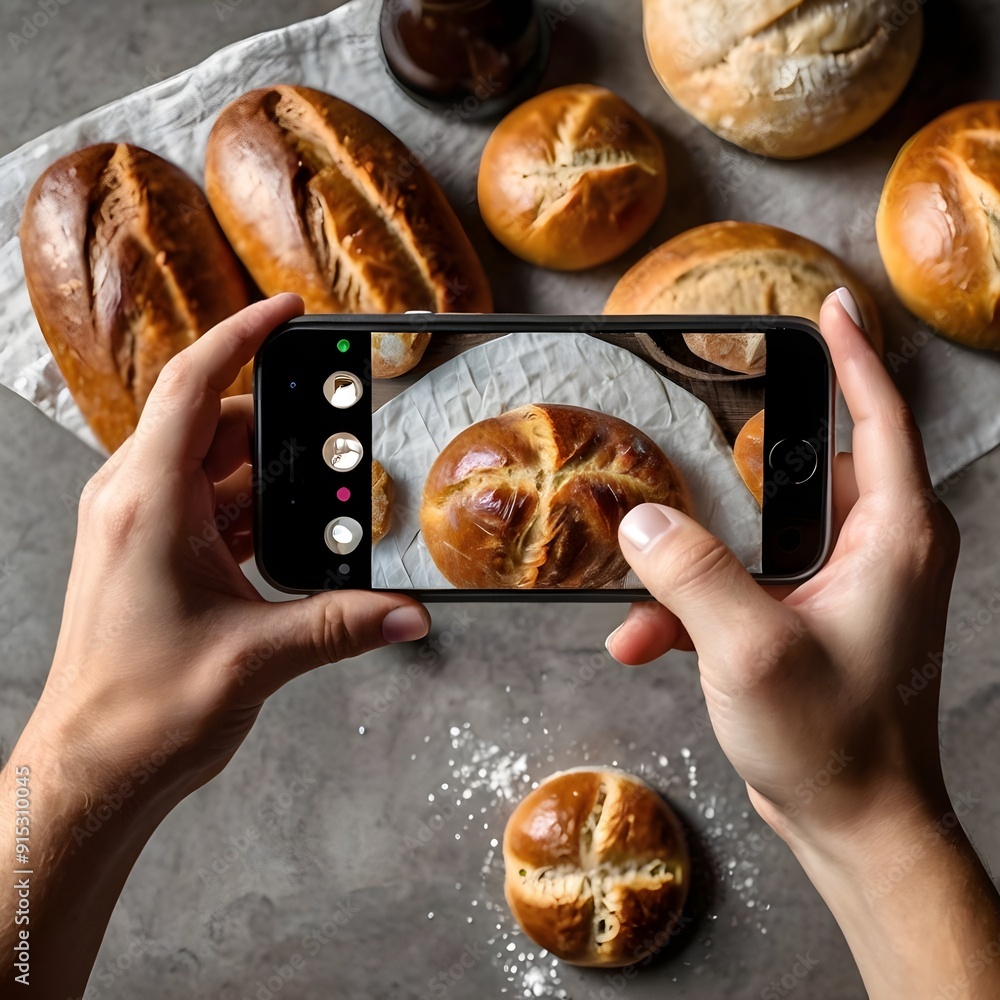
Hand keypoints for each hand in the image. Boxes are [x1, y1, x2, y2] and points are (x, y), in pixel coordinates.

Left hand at [35, 293, 429, 807]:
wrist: (92, 767)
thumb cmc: (140, 711)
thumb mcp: (256, 659)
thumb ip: (342, 625)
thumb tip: (410, 612)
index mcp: (148, 504)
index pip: (194, 387)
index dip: (243, 337)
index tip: (289, 312)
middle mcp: (137, 501)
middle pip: (216, 422)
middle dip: (282, 419)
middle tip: (340, 425)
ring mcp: (143, 525)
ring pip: (216, 464)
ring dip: (271, 469)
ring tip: (328, 486)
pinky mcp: (155, 551)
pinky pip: (212, 502)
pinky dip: (256, 504)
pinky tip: (299, 531)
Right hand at [608, 290, 955, 838]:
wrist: (854, 825)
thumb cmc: (832, 743)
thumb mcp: (748, 652)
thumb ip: (691, 576)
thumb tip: (639, 522)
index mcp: (892, 538)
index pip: (881, 419)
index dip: (855, 356)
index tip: (832, 306)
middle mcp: (877, 552)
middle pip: (805, 473)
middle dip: (740, 476)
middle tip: (700, 442)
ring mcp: (843, 587)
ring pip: (759, 538)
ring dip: (697, 568)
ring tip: (647, 599)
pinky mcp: (809, 619)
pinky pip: (744, 588)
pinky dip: (697, 609)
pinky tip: (645, 640)